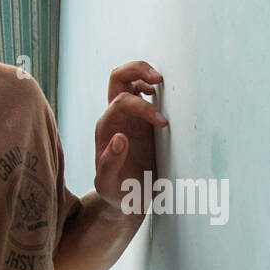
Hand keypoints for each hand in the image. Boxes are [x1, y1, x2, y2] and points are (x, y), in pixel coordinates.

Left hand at [94, 61, 167, 213]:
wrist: (126, 198)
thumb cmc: (117, 193)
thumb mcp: (109, 185)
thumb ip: (110, 163)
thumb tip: (120, 137)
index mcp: (106, 130)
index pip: (121, 103)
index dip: (143, 108)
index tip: (163, 123)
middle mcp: (114, 118)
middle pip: (117, 78)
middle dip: (136, 70)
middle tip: (158, 79)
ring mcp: (127, 115)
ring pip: (128, 79)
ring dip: (142, 72)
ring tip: (160, 81)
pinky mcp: (141, 118)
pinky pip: (141, 91)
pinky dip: (151, 85)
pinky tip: (161, 94)